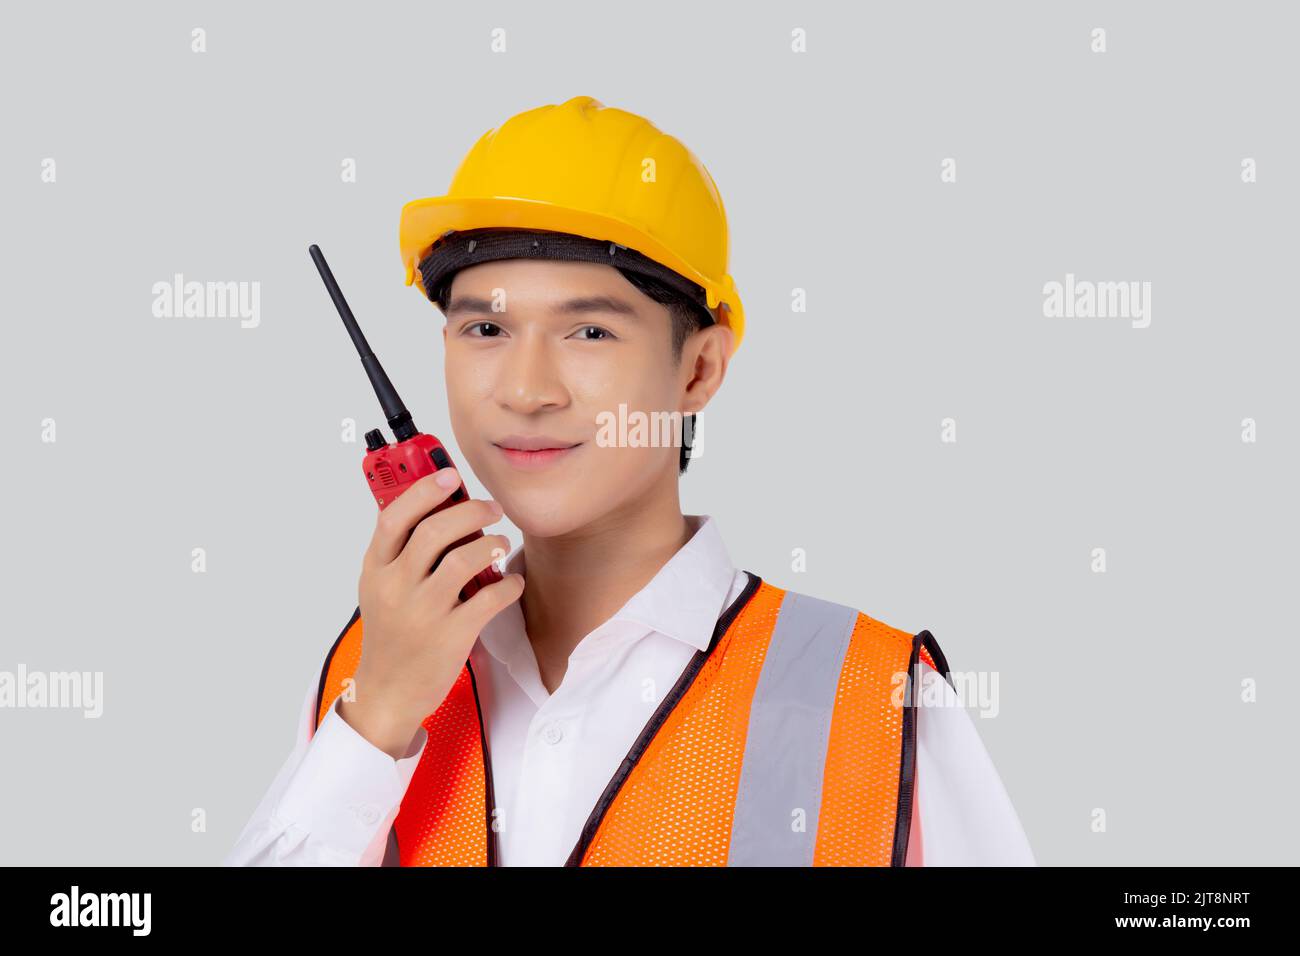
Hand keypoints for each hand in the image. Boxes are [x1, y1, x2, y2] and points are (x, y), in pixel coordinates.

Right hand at [339, 468, 523, 757]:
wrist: (388, 691)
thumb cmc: (391, 634)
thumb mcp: (379, 588)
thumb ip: (399, 552)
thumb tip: (436, 506)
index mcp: (376, 570)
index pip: (395, 517)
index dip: (424, 491)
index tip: (450, 476)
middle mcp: (396, 587)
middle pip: (435, 532)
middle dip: (471, 511)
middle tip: (491, 509)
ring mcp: (423, 613)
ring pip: (464, 559)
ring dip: (491, 544)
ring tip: (499, 544)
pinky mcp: (451, 636)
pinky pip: (489, 597)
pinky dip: (507, 585)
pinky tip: (511, 583)